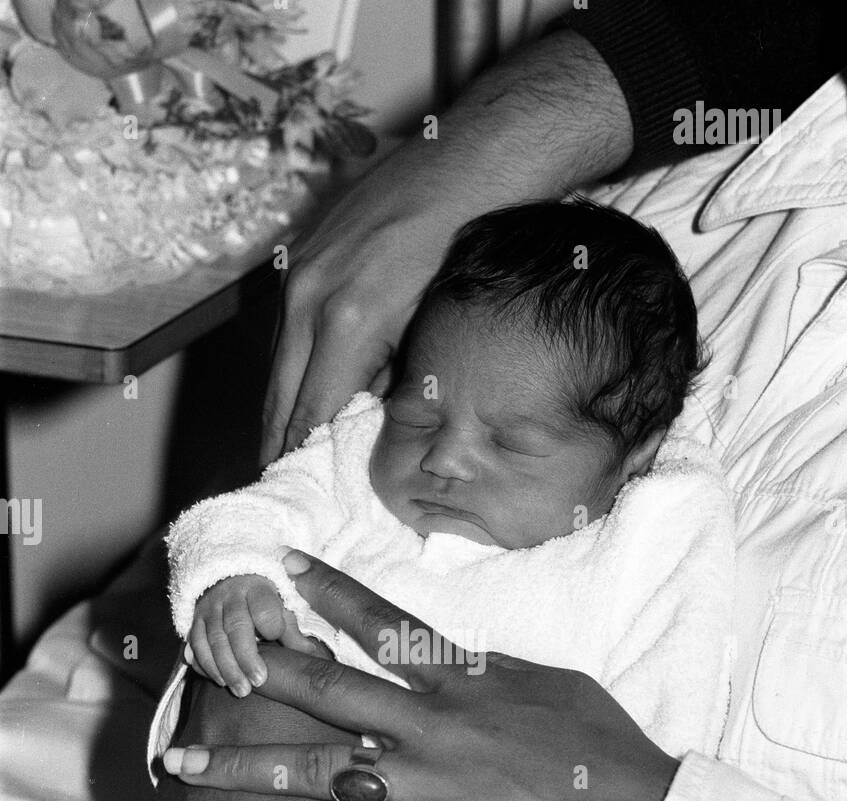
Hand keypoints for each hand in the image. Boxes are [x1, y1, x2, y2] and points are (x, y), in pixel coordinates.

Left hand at [161, 554, 676, 800]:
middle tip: (203, 663)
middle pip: (327, 689)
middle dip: (259, 673)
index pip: (386, 624)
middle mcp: (434, 720)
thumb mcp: (554, 687)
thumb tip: (469, 664)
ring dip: (244, 764)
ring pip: (317, 767)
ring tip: (184, 766)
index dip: (332, 592)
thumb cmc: (609, 751)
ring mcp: (428, 779)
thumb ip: (497, 674)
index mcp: (467, 677)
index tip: (286, 566)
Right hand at [189, 576, 286, 696]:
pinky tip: (220, 681)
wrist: (228, 578)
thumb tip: (310, 653)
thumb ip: (293, 630)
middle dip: (246, 658)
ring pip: (214, 639)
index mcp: (258, 589)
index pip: (262, 607)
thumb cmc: (263, 599)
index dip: (270, 624)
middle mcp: (231, 596)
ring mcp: (210, 608)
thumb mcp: (281, 605)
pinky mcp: (195, 620)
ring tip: (241, 690)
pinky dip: (206, 665)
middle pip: (236, 628)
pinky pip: (196, 644)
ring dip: (226, 668)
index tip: (275, 638)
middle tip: (258, 683)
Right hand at [261, 30, 631, 459]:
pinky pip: (289, 330)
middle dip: (278, 445)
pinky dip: (292, 368)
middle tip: (279, 487)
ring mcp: (302, 273)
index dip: (303, 458)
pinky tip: (300, 393)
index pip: (311, 412)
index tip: (300, 492)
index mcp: (349, 322)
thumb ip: (399, 381)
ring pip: (279, 364)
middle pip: (280, 395)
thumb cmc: (467, 250)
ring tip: (283, 453)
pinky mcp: (303, 257)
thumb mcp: (437, 332)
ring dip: (280, 409)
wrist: (469, 164)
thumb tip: (373, 426)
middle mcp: (311, 297)